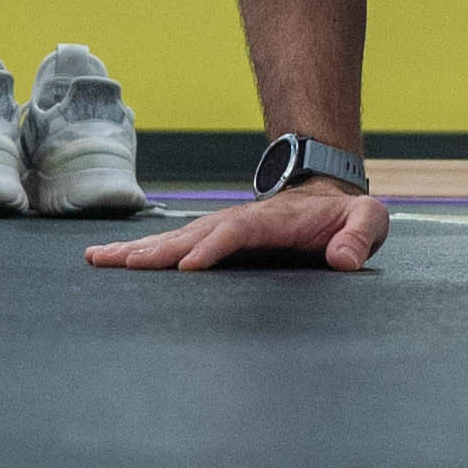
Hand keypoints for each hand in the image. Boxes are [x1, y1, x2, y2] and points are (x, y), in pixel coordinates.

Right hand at [85, 180, 388, 272]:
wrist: (328, 199)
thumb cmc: (347, 217)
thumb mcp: (369, 220)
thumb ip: (361, 235)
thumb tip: (344, 260)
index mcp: (272, 220)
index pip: (238, 231)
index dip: (214, 247)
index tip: (189, 267)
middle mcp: (238, 222)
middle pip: (192, 234)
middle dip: (157, 250)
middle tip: (119, 263)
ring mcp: (221, 231)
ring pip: (174, 241)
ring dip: (137, 251)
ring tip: (99, 260)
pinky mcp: (212, 242)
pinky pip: (173, 248)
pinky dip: (140, 254)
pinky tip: (108, 260)